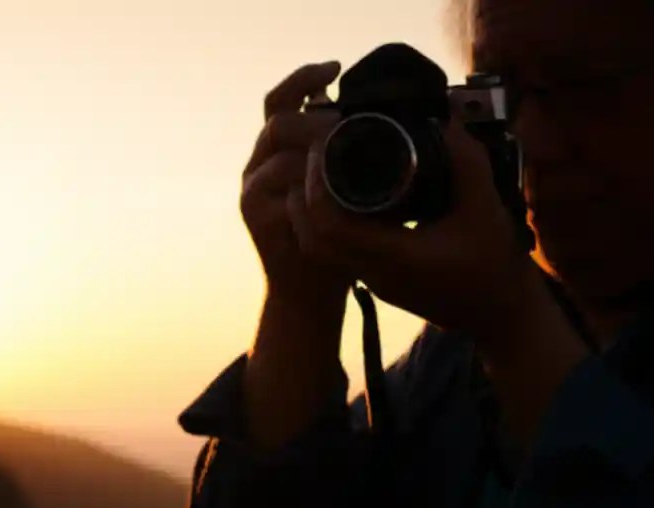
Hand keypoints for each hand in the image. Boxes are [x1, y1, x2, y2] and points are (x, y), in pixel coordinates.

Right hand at [242, 61, 351, 304]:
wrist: (311, 295)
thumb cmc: (338, 242)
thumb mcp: (353, 193)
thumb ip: (357, 159)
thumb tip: (399, 122)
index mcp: (281, 152)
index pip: (283, 99)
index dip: (305, 78)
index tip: (335, 67)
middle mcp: (261, 164)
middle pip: (278, 118)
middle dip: (316, 113)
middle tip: (348, 120)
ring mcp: (254, 189)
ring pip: (276, 146)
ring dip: (313, 141)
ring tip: (344, 142)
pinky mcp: (255, 214)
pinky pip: (277, 184)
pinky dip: (306, 178)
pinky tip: (331, 178)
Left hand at [292, 116, 545, 342]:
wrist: (502, 316)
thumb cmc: (497, 265)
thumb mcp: (487, 208)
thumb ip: (466, 162)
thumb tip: (443, 120)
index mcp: (394, 257)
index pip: (329, 225)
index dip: (315, 187)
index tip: (323, 150)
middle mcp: (375, 273)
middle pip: (311, 237)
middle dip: (303, 196)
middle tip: (316, 157)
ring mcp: (373, 281)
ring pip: (319, 249)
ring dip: (311, 212)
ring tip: (323, 173)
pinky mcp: (378, 282)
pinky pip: (336, 253)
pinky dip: (328, 225)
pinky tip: (344, 197)